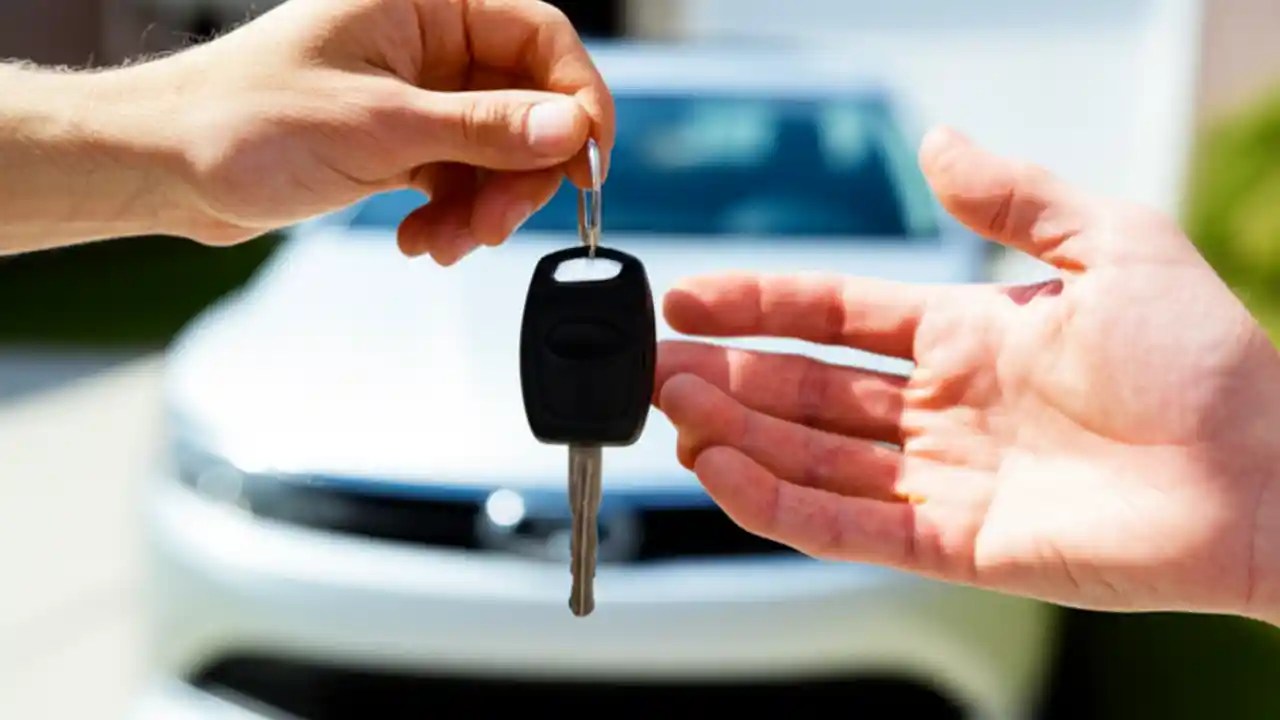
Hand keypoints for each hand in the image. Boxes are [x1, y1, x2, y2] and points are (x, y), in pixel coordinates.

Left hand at [99, 0, 609, 261]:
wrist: (163, 166)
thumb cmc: (242, 120)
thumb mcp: (379, 126)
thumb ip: (484, 128)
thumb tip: (571, 128)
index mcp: (425, 1)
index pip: (539, 35)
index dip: (576, 100)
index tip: (586, 165)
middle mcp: (427, 39)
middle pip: (526, 101)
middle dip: (519, 173)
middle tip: (495, 226)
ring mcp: (415, 92)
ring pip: (495, 149)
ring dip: (482, 206)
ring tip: (441, 243)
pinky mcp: (399, 138)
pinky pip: (458, 175)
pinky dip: (450, 214)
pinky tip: (419, 240)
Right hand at [654, 127, 1279, 621]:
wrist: (1267, 475)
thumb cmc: (1208, 358)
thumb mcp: (1112, 242)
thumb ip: (1012, 198)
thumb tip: (933, 144)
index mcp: (969, 333)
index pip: (836, 315)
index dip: (759, 305)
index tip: (689, 299)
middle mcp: (943, 407)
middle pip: (806, 391)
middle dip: (728, 377)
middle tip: (653, 367)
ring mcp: (944, 478)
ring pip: (812, 457)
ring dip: (737, 436)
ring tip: (672, 415)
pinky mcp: (954, 546)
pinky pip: (847, 524)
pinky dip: (778, 503)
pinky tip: (723, 474)